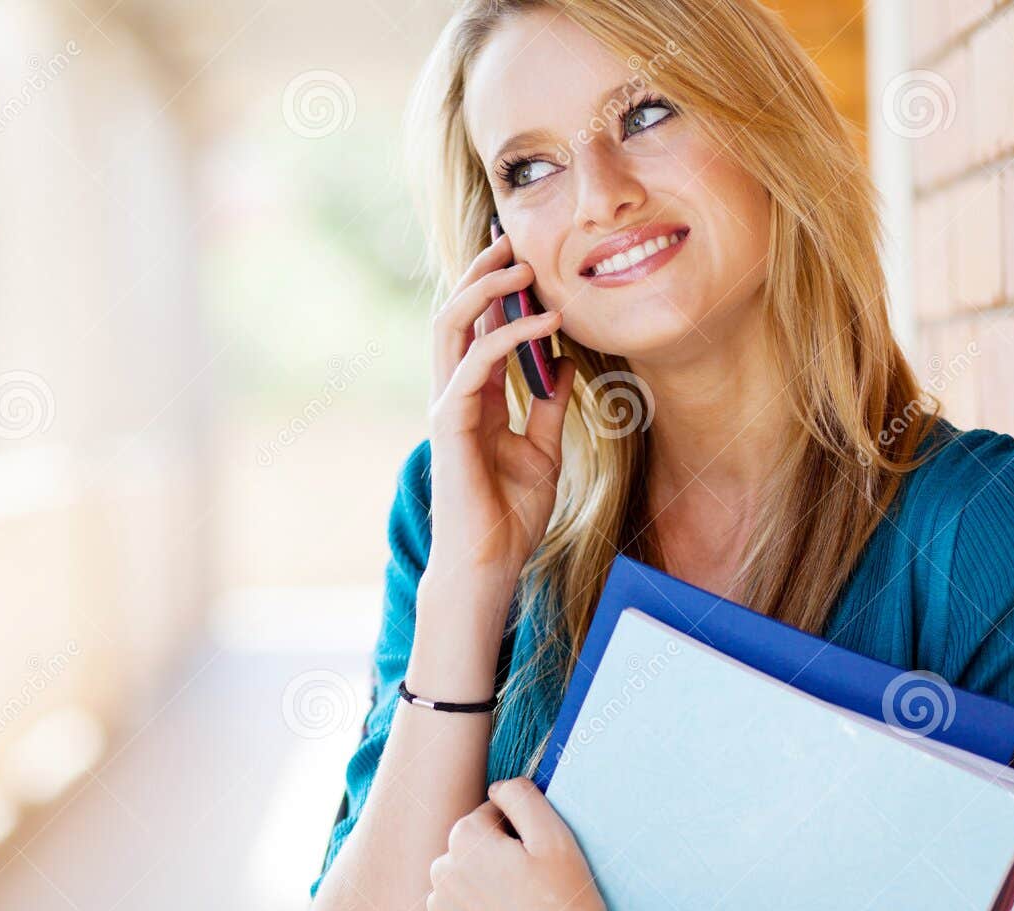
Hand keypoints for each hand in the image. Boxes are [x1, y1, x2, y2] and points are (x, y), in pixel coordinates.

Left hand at [424, 777, 616, 910]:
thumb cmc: (568, 909)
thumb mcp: (556, 839)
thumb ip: (523, 798)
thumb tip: (498, 786)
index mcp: (466, 842)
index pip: (485, 817)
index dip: (516, 833)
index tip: (538, 858)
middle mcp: (441, 875)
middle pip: (468, 851)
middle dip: (493, 860)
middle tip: (533, 888)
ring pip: (458, 886)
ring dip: (481, 891)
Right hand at [426, 230, 576, 589]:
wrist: (490, 563)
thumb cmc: (510, 516)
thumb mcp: (544, 450)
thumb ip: (548, 405)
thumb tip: (565, 362)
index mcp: (474, 398)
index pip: (479, 329)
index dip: (498, 292)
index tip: (527, 259)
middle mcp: (455, 394)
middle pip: (457, 314)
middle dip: (483, 274)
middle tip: (517, 243)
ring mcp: (448, 405)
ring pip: (452, 326)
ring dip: (485, 289)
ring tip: (522, 266)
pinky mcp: (451, 422)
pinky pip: (477, 363)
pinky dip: (510, 336)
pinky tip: (546, 324)